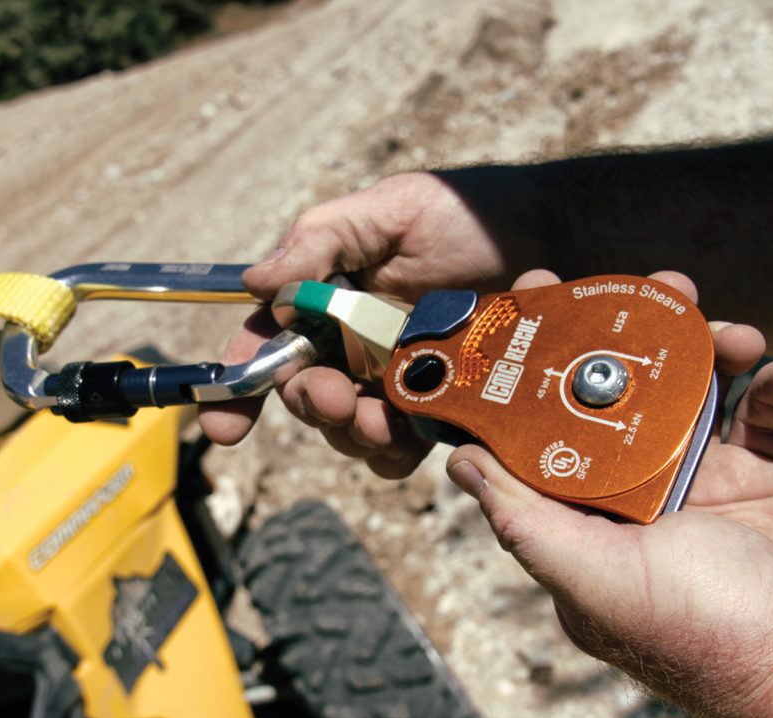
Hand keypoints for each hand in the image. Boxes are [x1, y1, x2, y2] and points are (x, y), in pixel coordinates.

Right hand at [199, 170, 538, 465]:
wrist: (548, 237)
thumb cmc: (462, 213)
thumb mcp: (388, 210)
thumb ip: (321, 242)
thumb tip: (256, 283)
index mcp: (325, 298)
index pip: (265, 343)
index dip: (237, 386)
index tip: (224, 427)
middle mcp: (349, 344)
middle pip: (303, 394)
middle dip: (310, 404)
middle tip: (335, 399)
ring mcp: (391, 380)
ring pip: (346, 429)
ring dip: (349, 434)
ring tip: (377, 422)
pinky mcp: (433, 407)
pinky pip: (399, 448)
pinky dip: (394, 452)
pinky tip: (409, 439)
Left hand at [445, 314, 772, 717]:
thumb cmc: (705, 631)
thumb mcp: (593, 578)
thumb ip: (524, 521)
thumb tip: (459, 466)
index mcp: (581, 524)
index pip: (540, 434)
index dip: (535, 368)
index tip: (540, 300)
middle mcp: (632, 502)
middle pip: (616, 399)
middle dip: (630, 339)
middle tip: (647, 286)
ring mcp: (696, 490)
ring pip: (689, 395)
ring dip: (712, 351)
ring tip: (734, 327)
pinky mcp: (759, 484)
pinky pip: (761, 418)